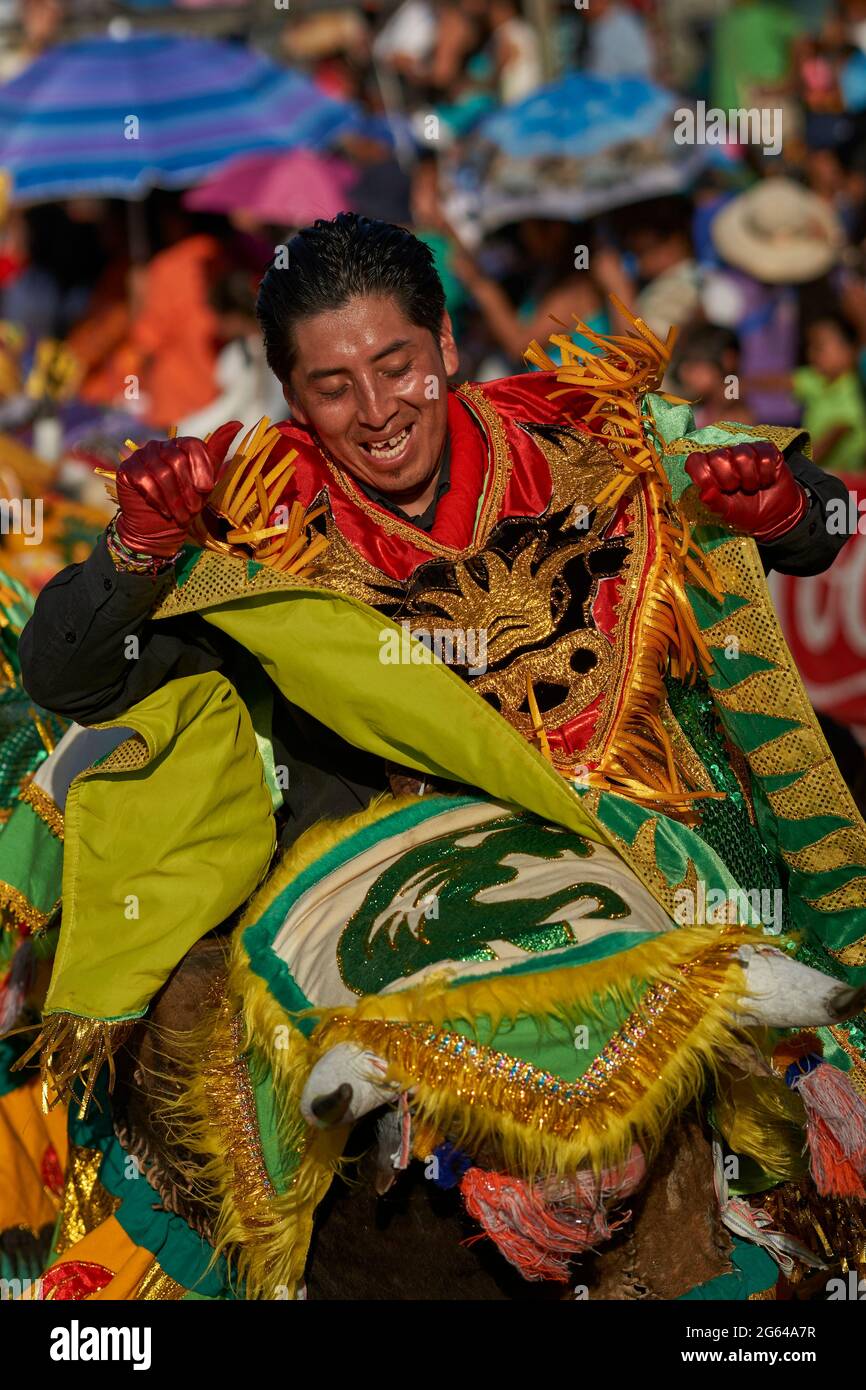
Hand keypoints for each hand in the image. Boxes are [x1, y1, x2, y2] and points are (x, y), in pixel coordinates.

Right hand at [115, 420, 240, 557]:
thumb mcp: (207, 481)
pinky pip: (144, 481)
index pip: (193, 445)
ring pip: (161, 473)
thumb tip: (237, 424)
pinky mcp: (126, 470)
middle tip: (192, 510)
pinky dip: (157, 499)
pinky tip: (163, 511)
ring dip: (174, 500)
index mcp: (181, 445)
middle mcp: (160, 446)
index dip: (201, 468)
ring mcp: (141, 456)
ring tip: (181, 516)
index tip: (206, 490)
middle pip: (177, 461)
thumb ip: (217, 453)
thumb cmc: (186, 503)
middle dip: (187, 490)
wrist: (158, 528)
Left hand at [684, 440, 807, 542]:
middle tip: (736, 489)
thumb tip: (705, 493)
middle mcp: (726, 456)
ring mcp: (747, 451)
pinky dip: (766, 475)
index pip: (695, 460)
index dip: (702, 474)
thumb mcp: (726, 512)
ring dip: (749, 478)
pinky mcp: (769, 451)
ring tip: (752, 488)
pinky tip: (766, 482)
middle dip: (729, 479)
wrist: (774, 516)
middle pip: (719, 457)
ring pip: (743, 456)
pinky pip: (765, 457)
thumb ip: (714, 502)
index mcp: (710, 469)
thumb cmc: (745, 512)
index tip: (713, 489)